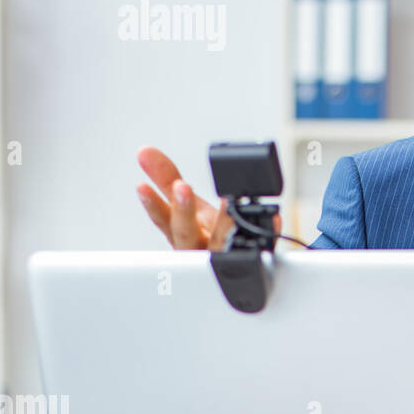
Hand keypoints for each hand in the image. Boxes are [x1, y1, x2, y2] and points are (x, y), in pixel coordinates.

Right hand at [136, 146, 280, 251]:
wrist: (242, 262)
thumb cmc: (212, 236)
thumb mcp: (189, 207)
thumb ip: (169, 180)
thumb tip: (146, 151)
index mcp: (182, 235)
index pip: (162, 219)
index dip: (152, 204)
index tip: (142, 186)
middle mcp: (199, 249)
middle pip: (185, 234)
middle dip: (182, 210)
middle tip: (181, 187)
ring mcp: (223, 258)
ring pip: (220, 245)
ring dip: (223, 222)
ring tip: (228, 200)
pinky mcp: (250, 262)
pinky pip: (258, 249)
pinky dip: (265, 232)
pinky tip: (272, 217)